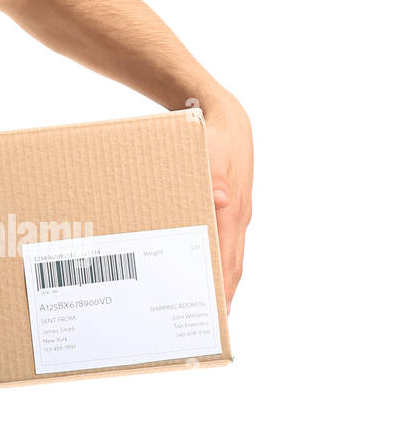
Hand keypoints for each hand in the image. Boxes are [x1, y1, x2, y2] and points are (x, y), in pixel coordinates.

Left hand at [203, 95, 253, 311]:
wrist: (224, 116)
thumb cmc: (212, 137)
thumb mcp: (209, 154)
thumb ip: (213, 178)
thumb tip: (220, 200)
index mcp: (233, 212)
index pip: (228, 259)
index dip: (224, 288)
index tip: (217, 314)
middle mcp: (238, 217)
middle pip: (231, 263)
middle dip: (222, 292)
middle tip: (209, 321)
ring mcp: (235, 212)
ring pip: (228, 253)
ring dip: (219, 277)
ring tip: (205, 302)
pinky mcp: (228, 206)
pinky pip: (222, 238)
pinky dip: (214, 256)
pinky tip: (199, 264)